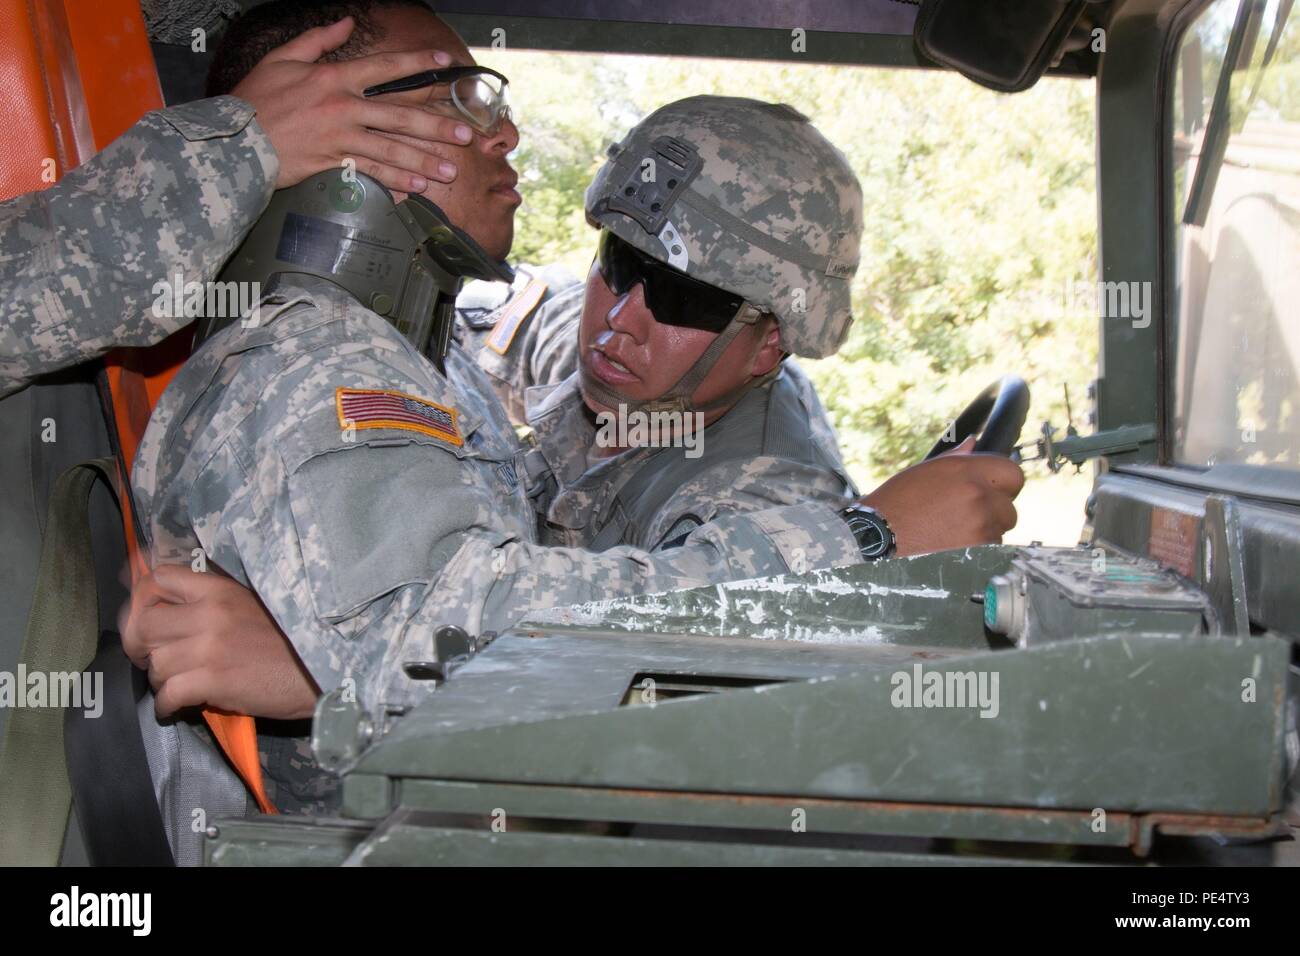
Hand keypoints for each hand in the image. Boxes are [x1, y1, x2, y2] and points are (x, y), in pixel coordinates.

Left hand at [120, 565, 319, 719]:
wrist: (324, 669)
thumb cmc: (294, 640)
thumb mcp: (255, 605)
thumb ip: (216, 603)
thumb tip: (176, 611)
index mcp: (220, 590)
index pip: (158, 579)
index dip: (141, 600)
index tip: (143, 616)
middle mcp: (209, 613)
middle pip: (144, 623)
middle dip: (138, 644)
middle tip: (148, 658)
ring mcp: (209, 647)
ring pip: (154, 663)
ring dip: (159, 678)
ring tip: (175, 684)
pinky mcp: (213, 681)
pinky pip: (167, 694)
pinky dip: (165, 705)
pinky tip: (175, 707)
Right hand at [231, 16, 475, 191]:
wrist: (234, 138)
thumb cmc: (255, 98)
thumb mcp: (282, 58)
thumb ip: (317, 39)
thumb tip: (345, 22)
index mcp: (334, 76)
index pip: (386, 67)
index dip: (418, 63)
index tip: (446, 63)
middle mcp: (342, 106)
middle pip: (399, 114)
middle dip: (435, 125)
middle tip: (465, 135)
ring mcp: (339, 137)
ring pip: (390, 148)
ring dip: (423, 159)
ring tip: (449, 169)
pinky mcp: (331, 163)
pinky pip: (371, 172)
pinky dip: (396, 181)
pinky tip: (418, 186)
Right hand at [860, 437, 1024, 556]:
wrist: (877, 537)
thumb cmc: (895, 504)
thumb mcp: (924, 472)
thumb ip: (956, 458)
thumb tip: (974, 442)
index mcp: (965, 470)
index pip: (1013, 473)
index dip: (1004, 483)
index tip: (995, 490)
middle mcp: (978, 495)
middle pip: (1010, 506)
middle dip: (995, 511)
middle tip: (968, 515)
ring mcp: (980, 524)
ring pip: (1000, 530)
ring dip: (985, 531)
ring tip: (952, 531)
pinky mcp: (977, 550)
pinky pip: (991, 549)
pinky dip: (977, 549)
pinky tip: (951, 544)